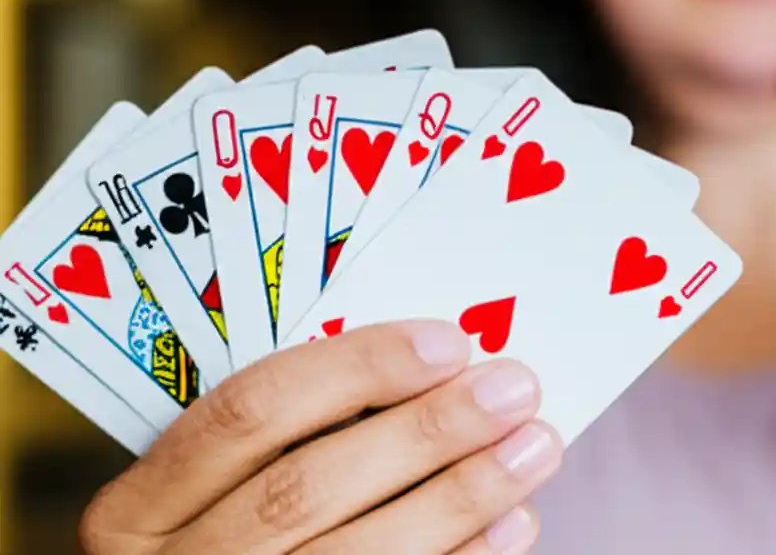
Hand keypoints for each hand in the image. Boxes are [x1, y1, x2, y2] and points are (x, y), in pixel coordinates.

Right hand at [79, 321, 560, 554]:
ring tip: (534, 448)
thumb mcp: (220, 487)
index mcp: (141, 507)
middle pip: (308, 486)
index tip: (446, 341)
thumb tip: (435, 364)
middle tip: (513, 388)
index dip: (354, 369)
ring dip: (460, 496)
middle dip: (424, 432)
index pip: (249, 411)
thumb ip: (295, 433)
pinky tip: (514, 524)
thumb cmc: (231, 536)